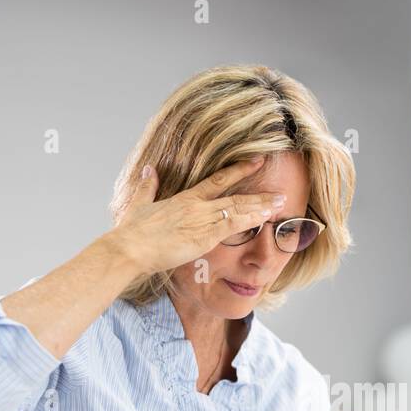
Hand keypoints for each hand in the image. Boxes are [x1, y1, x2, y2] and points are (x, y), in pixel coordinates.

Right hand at [109, 155, 287, 273]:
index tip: (256, 162)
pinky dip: (250, 221)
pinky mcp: (204, 237)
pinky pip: (232, 226)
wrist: (129, 248)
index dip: (238, 170)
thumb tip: (149, 169)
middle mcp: (197, 206)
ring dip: (261, 208)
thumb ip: (147, 187)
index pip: (217, 180)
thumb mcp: (139, 204)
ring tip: (281, 204)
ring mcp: (202, 220)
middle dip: (259, 194)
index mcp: (185, 198)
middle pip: (235, 196)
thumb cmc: (132, 232)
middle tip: (280, 192)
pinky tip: (265, 219)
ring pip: (238, 210)